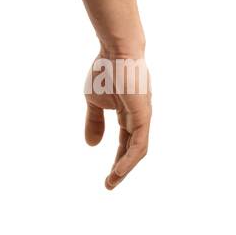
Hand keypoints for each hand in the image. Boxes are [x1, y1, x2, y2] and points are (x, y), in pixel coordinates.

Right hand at [84, 53, 151, 189]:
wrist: (116, 50)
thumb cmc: (105, 70)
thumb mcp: (94, 101)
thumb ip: (94, 122)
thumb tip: (91, 145)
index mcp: (128, 114)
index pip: (125, 143)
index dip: (117, 160)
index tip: (108, 176)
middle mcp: (139, 118)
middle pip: (133, 150)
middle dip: (121, 169)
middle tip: (110, 184)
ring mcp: (143, 117)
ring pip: (138, 150)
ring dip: (125, 168)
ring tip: (112, 181)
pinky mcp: (143, 115)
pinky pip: (139, 144)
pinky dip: (130, 159)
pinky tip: (119, 169)